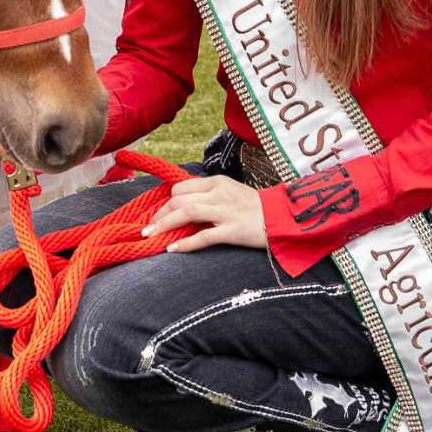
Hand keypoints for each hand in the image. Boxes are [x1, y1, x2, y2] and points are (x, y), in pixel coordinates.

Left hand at [140, 174, 268, 252]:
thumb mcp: (230, 192)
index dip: (165, 201)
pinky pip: (204, 236)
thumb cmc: (255, 207)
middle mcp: (219, 194)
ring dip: (164, 225)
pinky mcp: (232, 230)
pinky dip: (185, 243)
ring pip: (186, 213)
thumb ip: (208, 196)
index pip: (181, 187)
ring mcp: (226, 212)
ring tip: (150, 236)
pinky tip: (172, 249)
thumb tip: (181, 205)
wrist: (282, 218)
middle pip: (179, 199)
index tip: (157, 214)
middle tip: (148, 228)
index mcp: (217, 182)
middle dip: (159, 214)